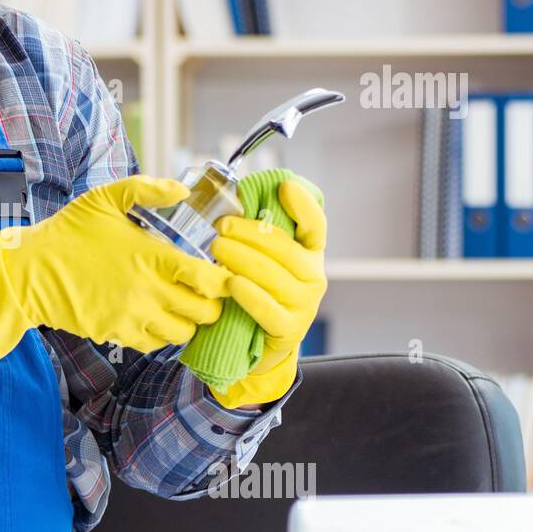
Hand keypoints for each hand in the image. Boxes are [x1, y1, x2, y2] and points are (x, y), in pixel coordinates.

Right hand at [0, 174, 231, 376]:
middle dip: (210, 304)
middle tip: (204, 293)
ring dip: (187, 322)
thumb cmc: (67, 232)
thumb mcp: (105, 198)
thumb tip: (182, 190)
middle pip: (204, 313)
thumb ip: (148, 189)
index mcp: (153, 257)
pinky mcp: (115, 334)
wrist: (30, 271)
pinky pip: (153, 344)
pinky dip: (160, 335)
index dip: (224, 281)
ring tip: (181, 307)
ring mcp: (132, 317)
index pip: (210, 280)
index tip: (220, 275)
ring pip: (182, 333)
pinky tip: (154, 318)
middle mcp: (148, 292)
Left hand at [206, 179, 326, 407]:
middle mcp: (314, 277)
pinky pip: (267, 309)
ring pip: (273, 276)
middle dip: (251, 234)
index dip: (304, 206)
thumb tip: (234, 200)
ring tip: (216, 248)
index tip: (285, 186)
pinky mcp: (289, 329)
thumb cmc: (261, 292)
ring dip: (242, 259)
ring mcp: (304, 304)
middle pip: (285, 249)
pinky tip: (231, 284)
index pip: (316, 226)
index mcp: (311, 254)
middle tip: (221, 226)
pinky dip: (249, 294)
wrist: (262, 344)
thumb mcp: (266, 262)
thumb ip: (259, 236)